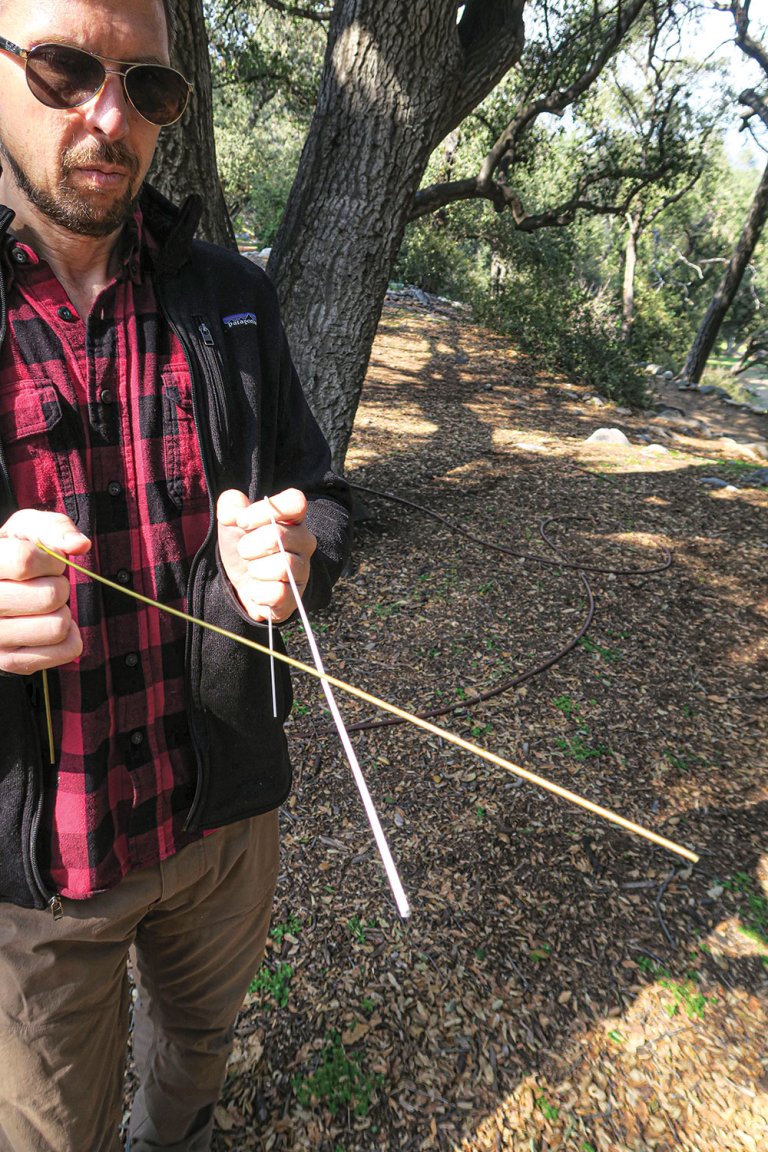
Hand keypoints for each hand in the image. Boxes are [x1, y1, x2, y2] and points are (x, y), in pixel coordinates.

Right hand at [0, 510, 90, 674]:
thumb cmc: (13, 556)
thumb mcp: (26, 531)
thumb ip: (54, 527)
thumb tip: (79, 545)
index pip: (23, 560)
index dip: (49, 560)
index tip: (48, 563)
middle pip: (49, 596)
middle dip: (59, 586)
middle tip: (46, 586)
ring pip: (58, 626)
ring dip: (63, 612)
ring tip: (45, 606)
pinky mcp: (9, 661)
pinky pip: (67, 650)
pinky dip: (71, 636)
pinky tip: (51, 624)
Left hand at [217, 488, 316, 622]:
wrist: (240, 581)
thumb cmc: (243, 544)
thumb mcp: (231, 520)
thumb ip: (230, 505)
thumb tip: (236, 514)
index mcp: (292, 518)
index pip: (295, 502)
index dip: (264, 510)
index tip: (242, 522)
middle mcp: (304, 542)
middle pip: (278, 536)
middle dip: (249, 545)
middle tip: (244, 551)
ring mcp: (303, 570)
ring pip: (282, 566)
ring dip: (255, 569)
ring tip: (252, 570)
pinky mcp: (295, 596)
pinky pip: (279, 594)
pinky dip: (258, 593)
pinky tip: (256, 589)